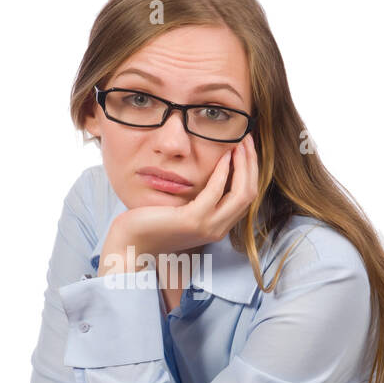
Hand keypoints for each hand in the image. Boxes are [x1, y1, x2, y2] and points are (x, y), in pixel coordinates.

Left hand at [98, 133, 258, 273]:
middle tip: (248, 139)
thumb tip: (209, 168)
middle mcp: (218, 229)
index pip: (247, 196)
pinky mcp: (193, 221)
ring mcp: (207, 227)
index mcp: (217, 226)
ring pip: (242, 194)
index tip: (246, 147)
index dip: (251, 170)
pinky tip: (223, 156)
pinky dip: (223, 171)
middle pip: (250, 193)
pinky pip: (216, 192)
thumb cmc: (151, 223)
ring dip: (244, 164)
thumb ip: (198, 195)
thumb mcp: (181, 207)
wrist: (131, 244)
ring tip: (241, 143)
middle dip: (252, 163)